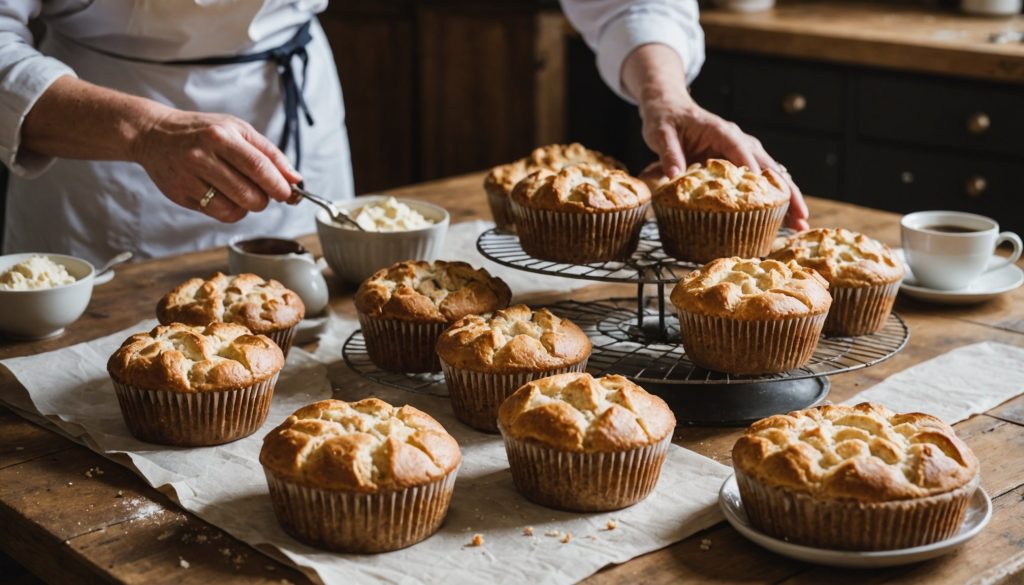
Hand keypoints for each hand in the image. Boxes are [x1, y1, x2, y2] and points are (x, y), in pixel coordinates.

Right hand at [130, 108, 301, 222]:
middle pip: (250, 194)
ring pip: (235, 209)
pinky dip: (231, 211)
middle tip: (264, 191)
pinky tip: (226, 196)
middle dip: (265, 199)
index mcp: (221, 136)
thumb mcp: (238, 129)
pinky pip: (219, 214)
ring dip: (248, 206)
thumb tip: (295, 179)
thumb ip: (269, 153)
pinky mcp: (181, 195)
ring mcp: (190, 178)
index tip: (290, 193)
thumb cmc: (203, 132)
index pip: (259, 167)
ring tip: (243, 191)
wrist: (154, 134)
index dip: (280, 186)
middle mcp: (203, 157)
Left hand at [622, 44, 808, 229]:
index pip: (745, 153)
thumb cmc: (664, 120)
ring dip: (787, 197)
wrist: (669, 107)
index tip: (771, 197)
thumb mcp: (660, 134)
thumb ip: (669, 154)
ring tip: (800, 223)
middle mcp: (739, 140)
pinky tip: (784, 216)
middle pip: (769, 167)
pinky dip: (773, 196)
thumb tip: (675, 176)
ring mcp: (742, 150)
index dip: (759, 175)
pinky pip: (761, 179)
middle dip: (787, 193)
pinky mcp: (740, 160)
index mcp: (722, 132)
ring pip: (771, 174)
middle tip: (802, 218)